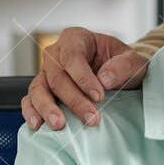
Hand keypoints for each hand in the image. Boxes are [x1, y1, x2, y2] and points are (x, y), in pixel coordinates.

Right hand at [21, 27, 148, 130]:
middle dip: (73, 100)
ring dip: (48, 108)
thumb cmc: (122, 64)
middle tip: (91, 119)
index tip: (99, 96)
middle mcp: (56, 54)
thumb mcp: (133, 60)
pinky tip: (37, 126)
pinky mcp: (42, 91)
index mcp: (75, 38)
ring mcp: (46, 73)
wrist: (118, 74)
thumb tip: (104, 80)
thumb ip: (124, 65)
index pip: (72, 56)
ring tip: (59, 125)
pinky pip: (29, 100)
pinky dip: (31, 112)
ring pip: (38, 89)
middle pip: (56, 76)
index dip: (83, 77)